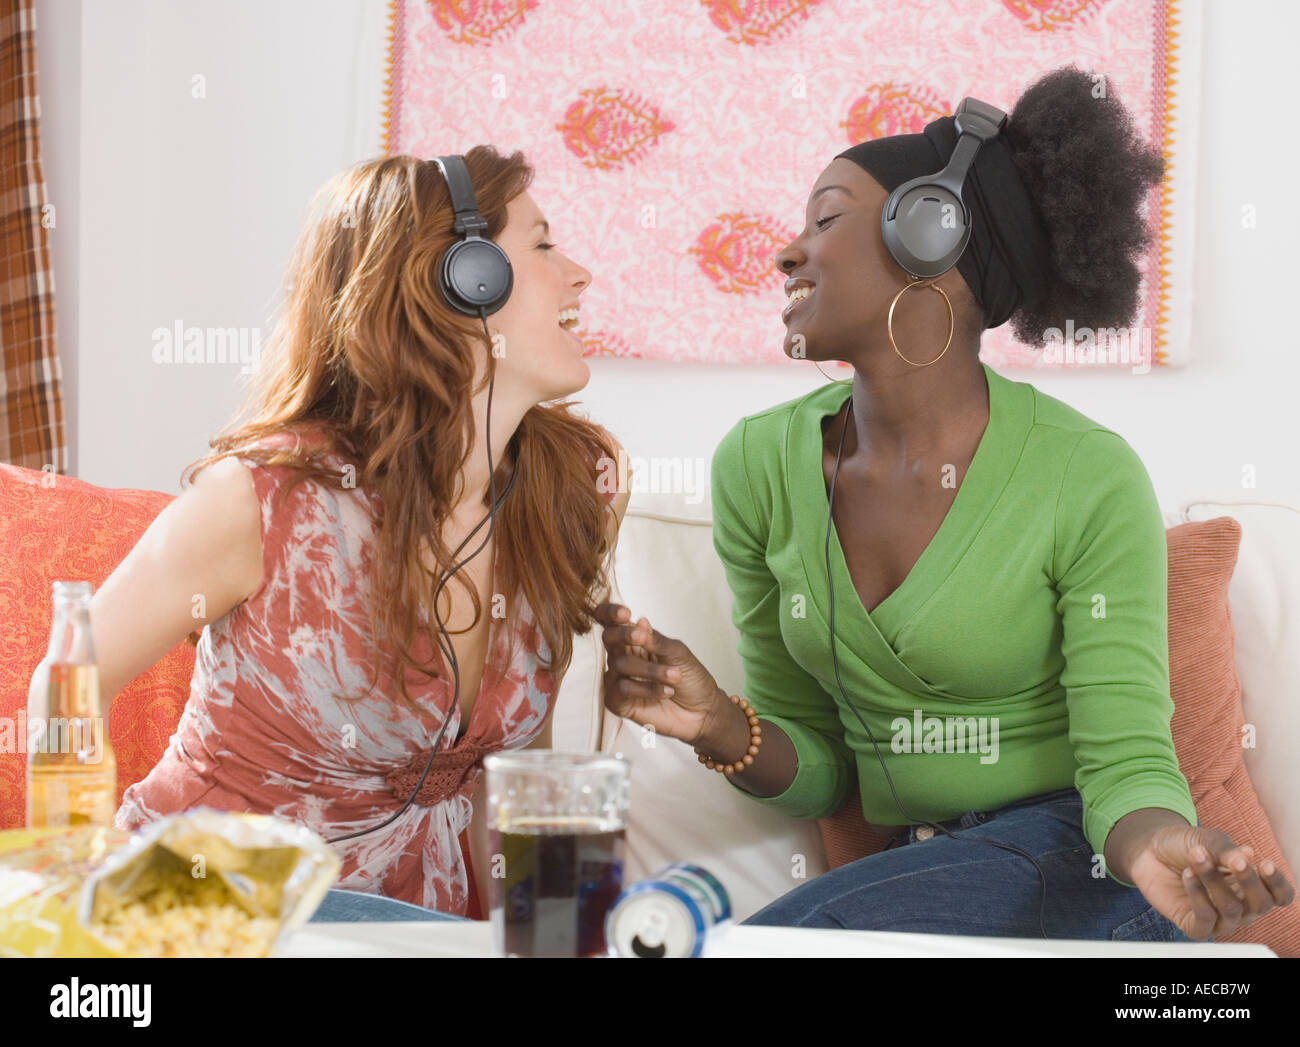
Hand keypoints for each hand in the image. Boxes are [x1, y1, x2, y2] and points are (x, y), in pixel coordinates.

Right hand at [593, 602, 729, 746]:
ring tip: (675, 676)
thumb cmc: (691, 678)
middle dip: (624, 635)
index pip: (612, 621)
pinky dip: (647, 688)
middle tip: (641, 638)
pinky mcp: (618, 702)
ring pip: (620, 665)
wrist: (703, 711)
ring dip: (650, 670)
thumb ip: (656, 639)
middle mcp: (623, 657)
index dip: (610, 613)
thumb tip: (638, 622)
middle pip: (609, 638)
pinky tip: (667, 691)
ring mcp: (619, 680)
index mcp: (635, 640)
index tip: (625, 613)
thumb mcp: (678, 653)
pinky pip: (622, 689)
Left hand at [1128, 825, 1294, 940]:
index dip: (1278, 884)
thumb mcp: (1209, 841)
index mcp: (1251, 886)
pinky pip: (1205, 918)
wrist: (1148, 849)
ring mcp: (1219, 918)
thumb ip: (1228, 851)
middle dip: (1249, 881)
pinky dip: (1198, 895)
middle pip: (1261, 905)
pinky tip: (1187, 874)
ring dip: (1214, 880)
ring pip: (1231, 909)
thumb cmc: (1185, 845)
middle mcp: (1240, 906)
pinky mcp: (1195, 926)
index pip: (1280, 896)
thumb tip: (1249, 857)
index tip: (1265, 864)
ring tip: (1197, 856)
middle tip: (1233, 860)